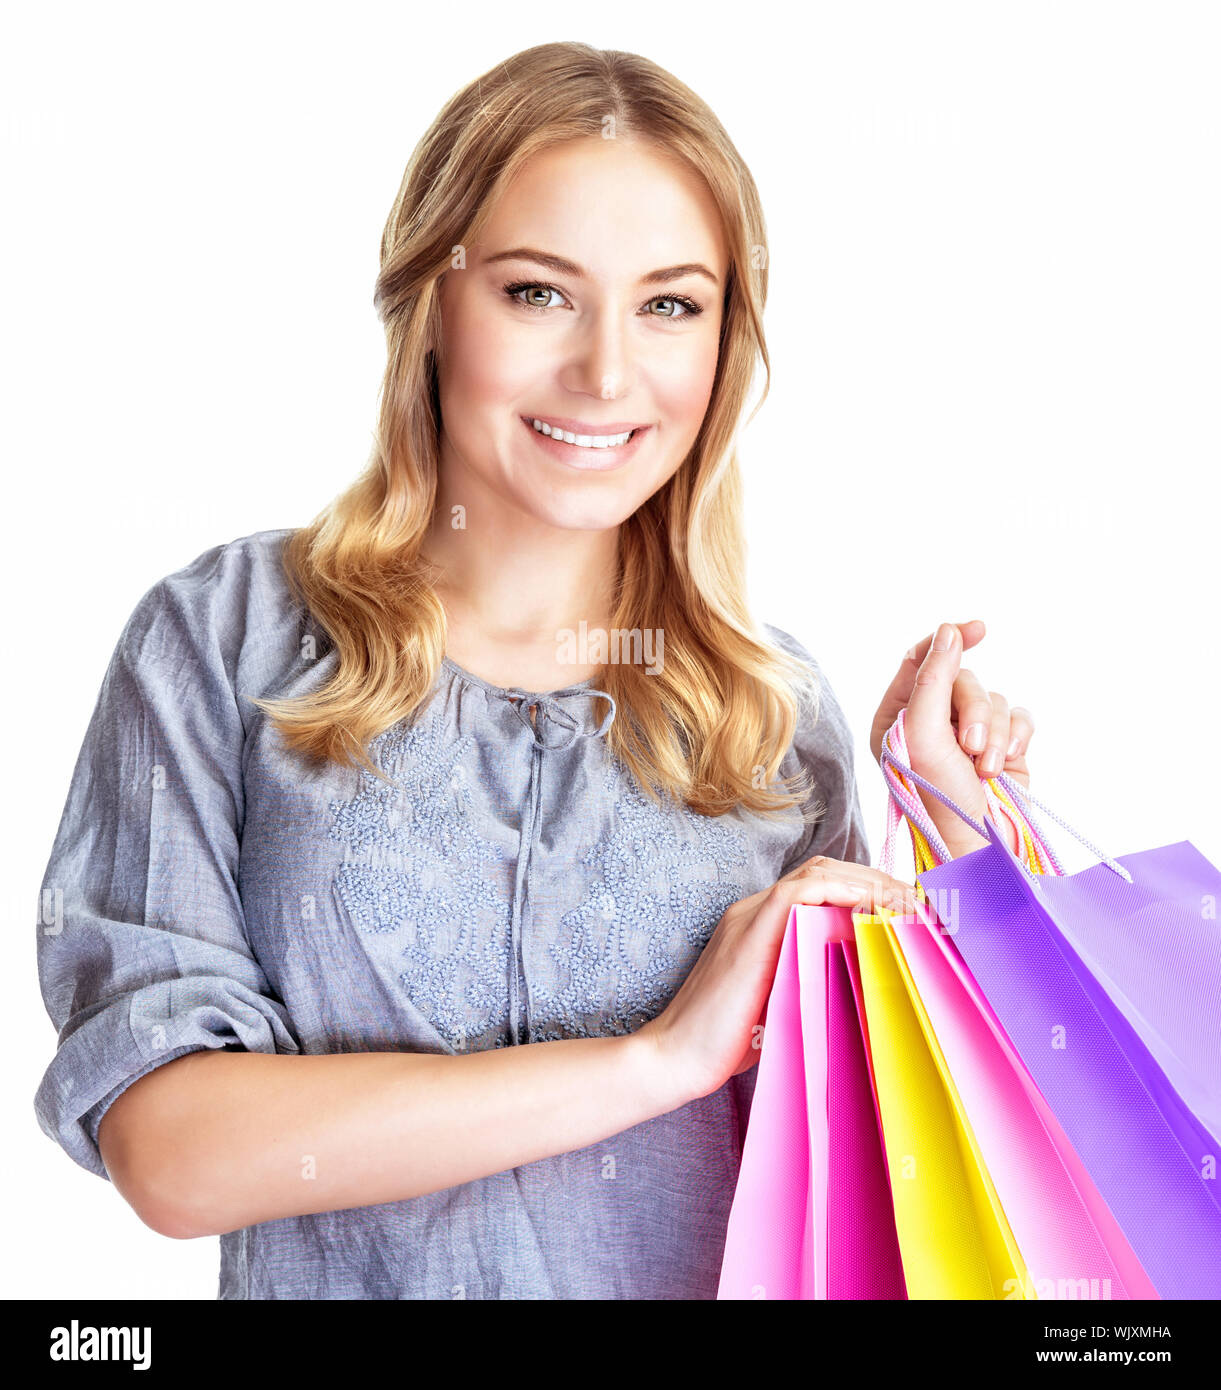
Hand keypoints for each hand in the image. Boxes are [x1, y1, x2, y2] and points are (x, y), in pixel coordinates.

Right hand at [636, 857, 923, 1104]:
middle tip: (919, 902)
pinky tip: (872, 904)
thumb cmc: (725, 1044)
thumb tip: (863, 978)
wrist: (675, 1057)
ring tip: (907, 902)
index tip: (907, 911)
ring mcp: (749, 917)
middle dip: (877, 879)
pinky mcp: (749, 933)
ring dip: (868, 881)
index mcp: (762, 924)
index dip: (866, 889)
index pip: (821, 886)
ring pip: (817, 873)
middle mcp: (754, 910)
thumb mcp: (781, 1001)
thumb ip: (811, 977)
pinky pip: (799, 893)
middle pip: (825, 870)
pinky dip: (840, 890)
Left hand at [868, 620, 1034, 858]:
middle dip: (974, 711)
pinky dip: (1018, 737)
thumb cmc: (940, 795)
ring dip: (996, 733)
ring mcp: (968, 734)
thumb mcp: (925, 733)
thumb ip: (933, 678)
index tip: (977, 629)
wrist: (982, 843)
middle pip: (962, 679)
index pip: (919, 661)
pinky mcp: (1004, 745)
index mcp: (897, 716)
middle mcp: (931, 722)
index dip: (947, 640)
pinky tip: (1008, 765)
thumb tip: (950, 630)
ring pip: (994, 698)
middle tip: (970, 747)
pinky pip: (1020, 715)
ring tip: (986, 769)